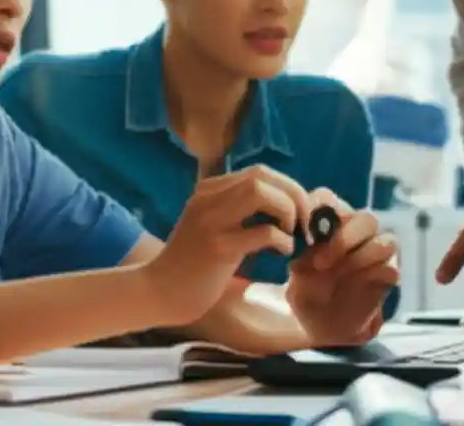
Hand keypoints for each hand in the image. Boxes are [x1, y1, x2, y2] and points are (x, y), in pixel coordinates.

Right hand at [145, 165, 308, 325]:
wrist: (160, 291)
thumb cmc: (192, 263)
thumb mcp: (212, 226)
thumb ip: (236, 210)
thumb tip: (281, 203)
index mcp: (208, 190)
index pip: (258, 172)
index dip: (287, 186)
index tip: (299, 211)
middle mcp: (207, 199)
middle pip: (262, 177)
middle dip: (294, 196)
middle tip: (304, 223)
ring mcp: (211, 221)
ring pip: (261, 194)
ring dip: (288, 211)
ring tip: (292, 233)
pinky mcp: (218, 248)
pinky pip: (263, 232)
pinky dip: (282, 240)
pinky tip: (281, 252)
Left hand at [286, 191, 398, 345]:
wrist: (324, 325)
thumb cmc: (308, 292)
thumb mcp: (297, 280)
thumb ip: (303, 265)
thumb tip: (311, 256)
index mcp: (330, 222)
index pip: (328, 198)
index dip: (319, 207)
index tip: (305, 230)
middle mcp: (357, 231)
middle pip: (367, 218)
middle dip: (344, 238)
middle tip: (320, 262)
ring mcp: (377, 251)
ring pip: (386, 241)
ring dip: (360, 257)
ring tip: (337, 275)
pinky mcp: (390, 274)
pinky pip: (391, 268)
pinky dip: (372, 276)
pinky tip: (354, 286)